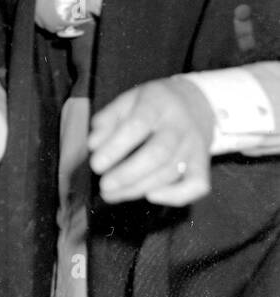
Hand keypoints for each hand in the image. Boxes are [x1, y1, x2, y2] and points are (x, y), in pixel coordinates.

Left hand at [89, 76, 213, 206]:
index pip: (137, 126)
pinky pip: (198, 185)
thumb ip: (107, 120)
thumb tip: (93, 145)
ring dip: (139, 188)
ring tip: (112, 194)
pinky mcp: (204, 162)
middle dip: (128, 174)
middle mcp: (179, 126)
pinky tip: (150, 196)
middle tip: (104, 186)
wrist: (196, 102)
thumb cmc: (153, 104)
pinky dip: (176, 195)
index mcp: (157, 104)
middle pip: (158, 154)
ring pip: (171, 172)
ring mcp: (195, 145)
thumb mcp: (127, 100)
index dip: (115, 147)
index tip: (96, 164)